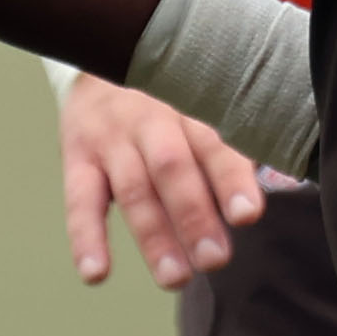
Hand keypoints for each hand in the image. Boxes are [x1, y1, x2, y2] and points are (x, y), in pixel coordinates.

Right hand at [59, 69, 265, 288]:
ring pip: (133, 190)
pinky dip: (86, 239)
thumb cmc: (169, 100)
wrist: (102, 57)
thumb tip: (259, 204)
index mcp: (190, 107)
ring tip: (175, 277)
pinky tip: (96, 273)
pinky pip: (79, 201)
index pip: (213, 142)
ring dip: (154, 238)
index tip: (247, 215)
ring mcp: (111, 139)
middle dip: (193, 216)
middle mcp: (150, 120)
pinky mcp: (77, 157)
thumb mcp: (200, 105)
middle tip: (214, 259)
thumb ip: (228, 147)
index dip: (230, 178)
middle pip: (171, 168)